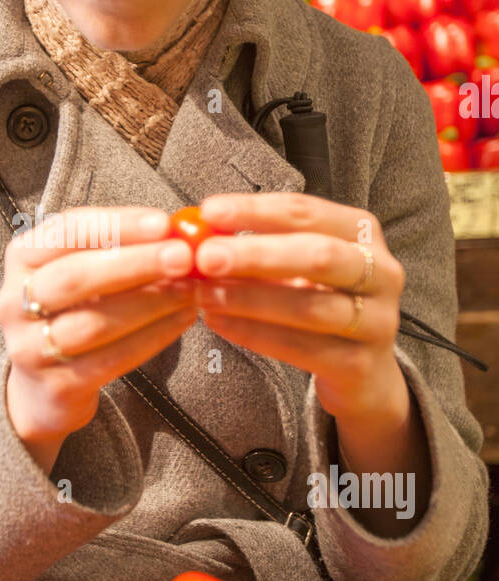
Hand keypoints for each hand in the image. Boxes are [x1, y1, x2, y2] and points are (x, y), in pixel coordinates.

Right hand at [0, 206, 199, 454]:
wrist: (43, 387)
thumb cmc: (72, 312)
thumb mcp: (80, 271)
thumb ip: (118, 248)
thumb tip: (179, 230)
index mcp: (21, 259)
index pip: (66, 231)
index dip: (116, 224)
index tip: (164, 222)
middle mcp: (13, 302)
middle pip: (74, 276)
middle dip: (134, 263)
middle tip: (183, 256)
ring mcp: (29, 348)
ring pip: (92, 323)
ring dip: (150, 303)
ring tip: (190, 290)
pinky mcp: (55, 386)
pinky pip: (110, 359)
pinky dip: (152, 337)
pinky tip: (182, 320)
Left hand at [191, 192, 406, 423]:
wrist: (363, 370)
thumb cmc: (320, 302)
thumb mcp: (298, 267)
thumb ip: (260, 247)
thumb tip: (199, 234)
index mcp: (363, 233)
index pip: (307, 212)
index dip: (256, 210)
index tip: (209, 212)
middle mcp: (382, 272)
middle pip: (318, 256)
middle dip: (256, 255)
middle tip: (205, 256)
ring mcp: (378, 321)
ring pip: (309, 307)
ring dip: (249, 299)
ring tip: (203, 294)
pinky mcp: (361, 364)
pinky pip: (302, 349)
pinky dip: (254, 334)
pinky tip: (218, 323)